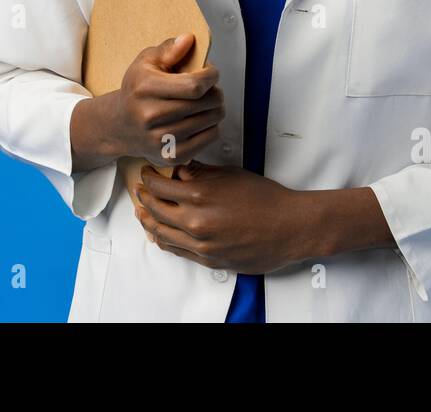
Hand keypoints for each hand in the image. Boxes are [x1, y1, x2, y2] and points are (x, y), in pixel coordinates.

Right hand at [85, 34, 221, 168]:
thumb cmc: (138, 90)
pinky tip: (200, 119)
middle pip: (206, 102)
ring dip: (215, 108)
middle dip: (215, 91)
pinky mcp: (171, 156)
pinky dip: (212, 126)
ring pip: (211, 119)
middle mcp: (151, 115)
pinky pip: (210, 137)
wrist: (120, 126)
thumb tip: (189, 40)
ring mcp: (161, 139)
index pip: (195, 85)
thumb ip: (169, 48)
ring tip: (205, 103)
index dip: (211, 76)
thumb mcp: (146, 61)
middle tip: (210, 88)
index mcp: (146, 88)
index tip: (211, 73)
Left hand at [133, 160, 313, 273]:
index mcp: (199, 195)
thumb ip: (201, 173)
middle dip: (143, 199)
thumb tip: (179, 170)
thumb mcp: (231, 174)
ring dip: (148, 222)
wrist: (290, 227)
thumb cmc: (265, 198)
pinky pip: (177, 251)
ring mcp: (201, 245)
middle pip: (154, 211)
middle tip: (140, 191)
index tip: (145, 174)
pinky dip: (164, 241)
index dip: (147, 179)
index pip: (158, 187)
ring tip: (143, 213)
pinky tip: (160, 235)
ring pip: (161, 234)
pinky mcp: (209, 260)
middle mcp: (195, 222)